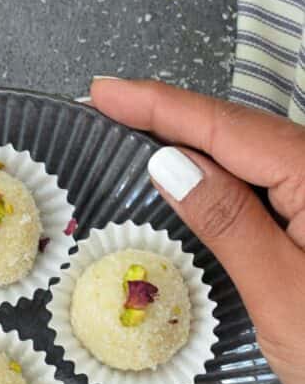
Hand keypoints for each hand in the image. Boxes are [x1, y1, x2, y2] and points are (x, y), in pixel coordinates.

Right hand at [91, 78, 304, 383]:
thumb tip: (168, 162)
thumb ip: (227, 220)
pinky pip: (268, 185)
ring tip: (136, 133)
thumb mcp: (279, 291)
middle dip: (173, 116)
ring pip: (254, 157)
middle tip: (108, 107)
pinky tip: (194, 178)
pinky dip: (223, 177)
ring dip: (195, 144)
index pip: (229, 128)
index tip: (104, 92)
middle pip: (241, 131)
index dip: (161, 106)